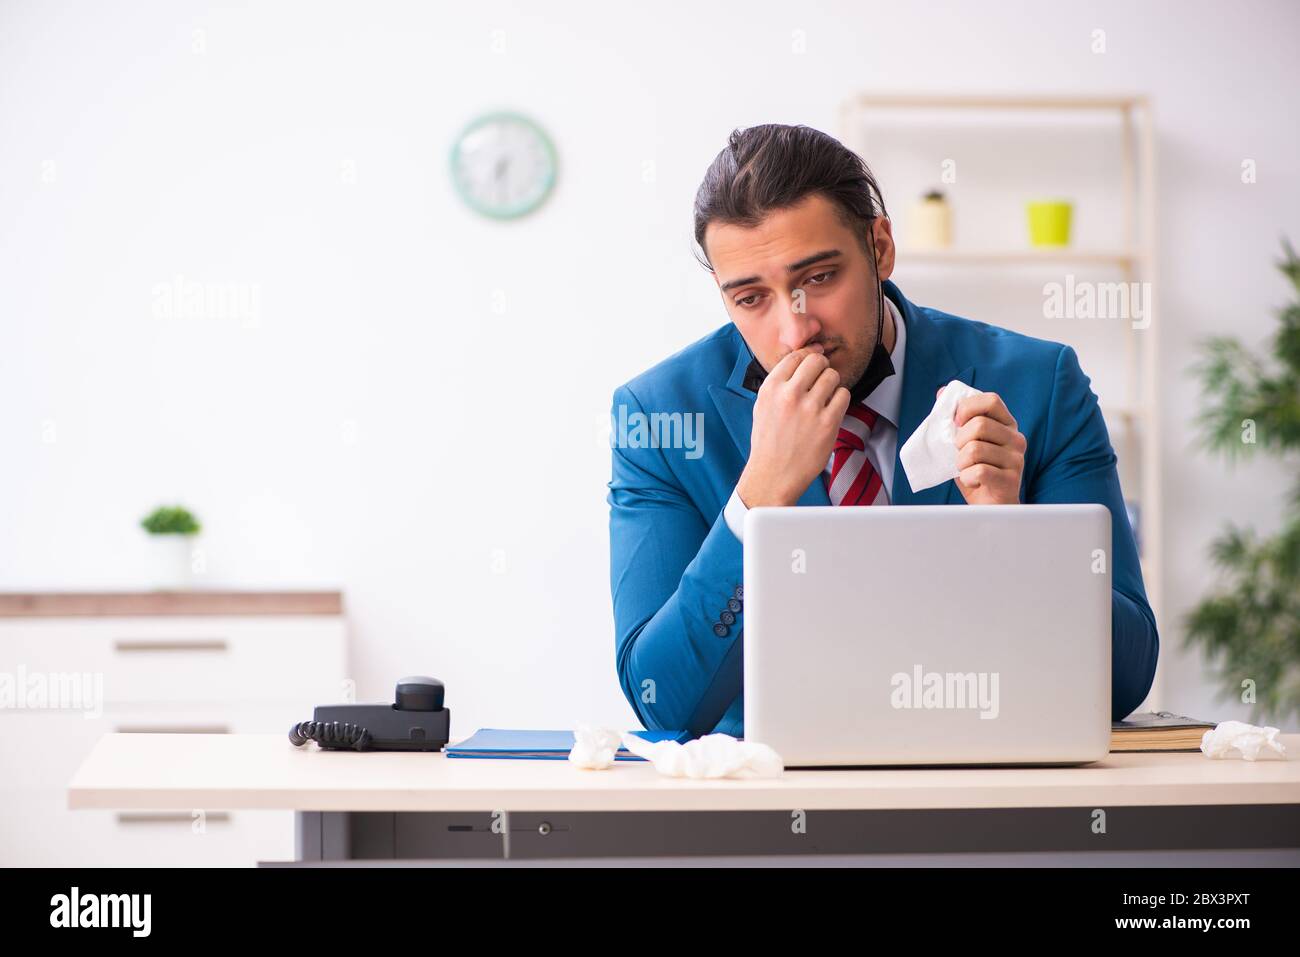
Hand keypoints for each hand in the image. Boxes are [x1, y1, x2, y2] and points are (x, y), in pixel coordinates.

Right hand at [737, 346, 850, 506]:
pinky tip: (831, 410)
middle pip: (817, 360)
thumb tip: (801, 359)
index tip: (814, 362)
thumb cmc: (768, 441)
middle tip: (821, 379)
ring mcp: (810, 408)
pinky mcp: (828, 423)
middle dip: (821, 367)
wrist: (773, 474)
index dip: (808, 356)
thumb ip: (779, 382)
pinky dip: (840, 400)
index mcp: (771, 388)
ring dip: (832, 384)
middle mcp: (789, 394)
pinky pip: (844, 395)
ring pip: (832, 376)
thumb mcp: (763, 405)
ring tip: (825, 398)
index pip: (796, 356)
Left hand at [938, 387, 1025, 504]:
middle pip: (979, 424)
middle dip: (959, 440)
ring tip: (966, 469)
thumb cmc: (976, 472)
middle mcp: (1016, 438)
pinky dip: (968, 477)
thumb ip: (956, 420)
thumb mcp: (964, 443)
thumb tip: (942, 391)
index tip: (957, 423)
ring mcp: (1016, 459)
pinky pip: (979, 471)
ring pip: (975, 449)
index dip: (968, 407)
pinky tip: (973, 481)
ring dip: (961, 462)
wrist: (989, 506)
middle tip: (960, 453)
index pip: (991, 400)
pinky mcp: (1010, 479)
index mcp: (1006, 424)